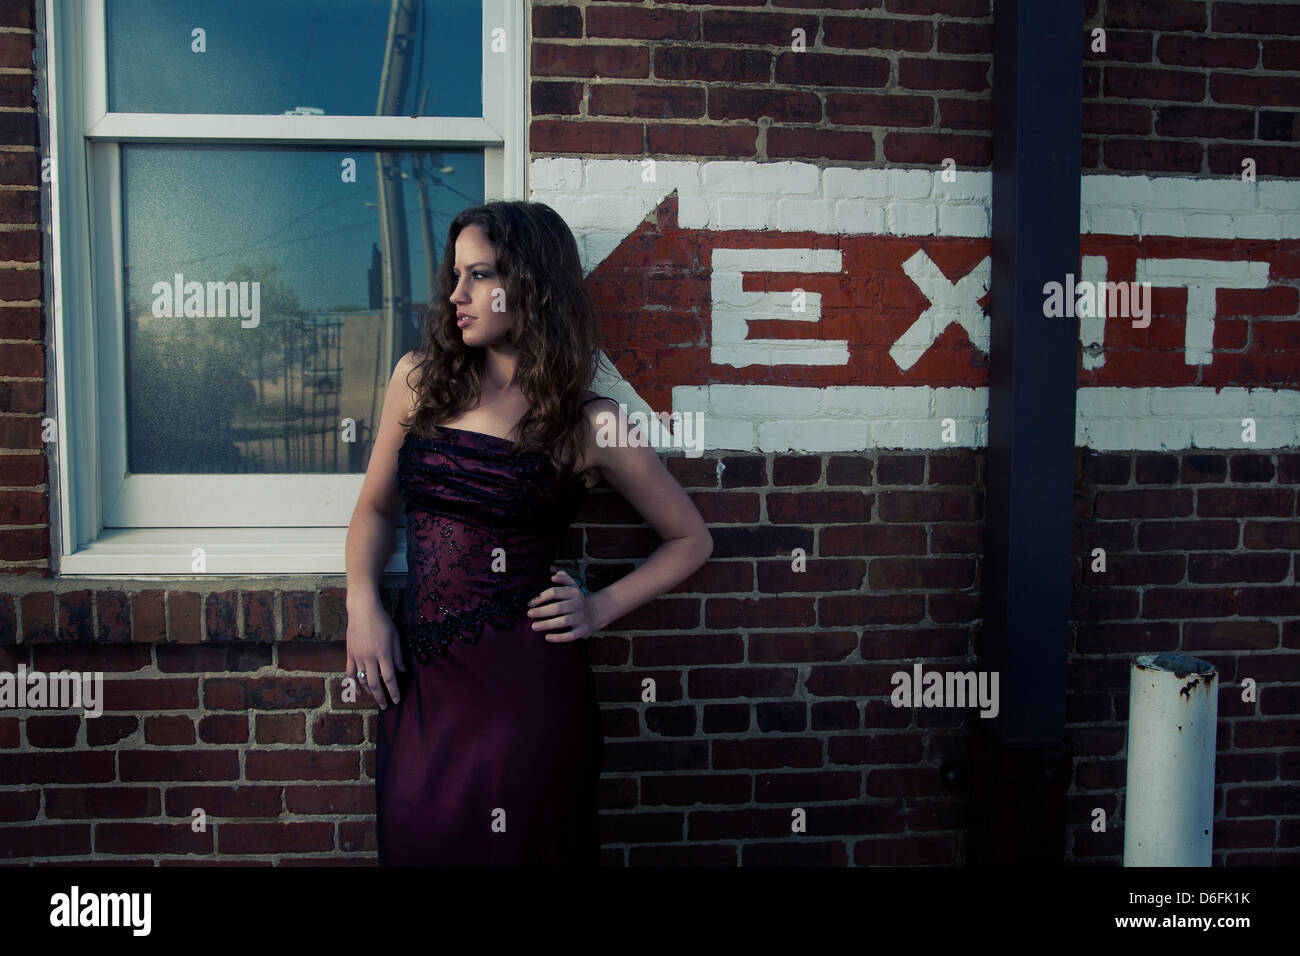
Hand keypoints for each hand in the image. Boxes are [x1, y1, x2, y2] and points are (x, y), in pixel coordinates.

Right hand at [345, 595, 406, 709]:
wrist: (363, 610)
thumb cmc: (382, 621)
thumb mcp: (395, 636)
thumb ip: (398, 655)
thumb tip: (402, 671)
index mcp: (383, 653)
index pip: (390, 678)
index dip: (394, 691)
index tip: (397, 700)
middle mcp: (369, 657)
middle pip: (375, 683)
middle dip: (381, 697)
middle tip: (385, 706)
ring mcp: (358, 656)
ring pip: (362, 680)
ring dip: (369, 692)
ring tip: (376, 699)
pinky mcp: (349, 654)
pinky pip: (351, 673)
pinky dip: (355, 683)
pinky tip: (359, 691)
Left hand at [526, 569, 595, 641]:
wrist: (593, 613)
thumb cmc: (575, 599)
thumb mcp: (572, 586)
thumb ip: (563, 578)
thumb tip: (554, 576)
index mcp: (574, 592)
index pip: (555, 592)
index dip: (541, 597)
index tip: (530, 603)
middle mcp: (578, 604)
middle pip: (558, 608)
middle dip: (541, 611)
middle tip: (529, 614)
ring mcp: (581, 617)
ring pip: (563, 622)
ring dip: (547, 624)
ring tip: (534, 626)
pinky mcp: (583, 630)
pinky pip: (571, 635)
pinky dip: (559, 638)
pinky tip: (547, 637)